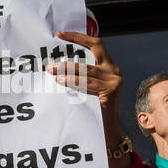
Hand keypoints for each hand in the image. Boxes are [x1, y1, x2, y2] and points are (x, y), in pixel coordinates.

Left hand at [49, 30, 127, 167]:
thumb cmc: (93, 110)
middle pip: (95, 49)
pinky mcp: (112, 91)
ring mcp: (115, 80)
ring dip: (67, 69)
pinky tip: (61, 81)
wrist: (107, 132)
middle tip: (54, 52)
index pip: (95, 45)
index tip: (59, 34)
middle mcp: (114, 70)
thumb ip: (78, 77)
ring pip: (87, 69)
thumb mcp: (85, 89)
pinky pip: (88, 83)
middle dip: (74, 45)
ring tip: (52, 71)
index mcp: (108, 67)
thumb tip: (55, 67)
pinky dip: (73, 81)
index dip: (78, 37)